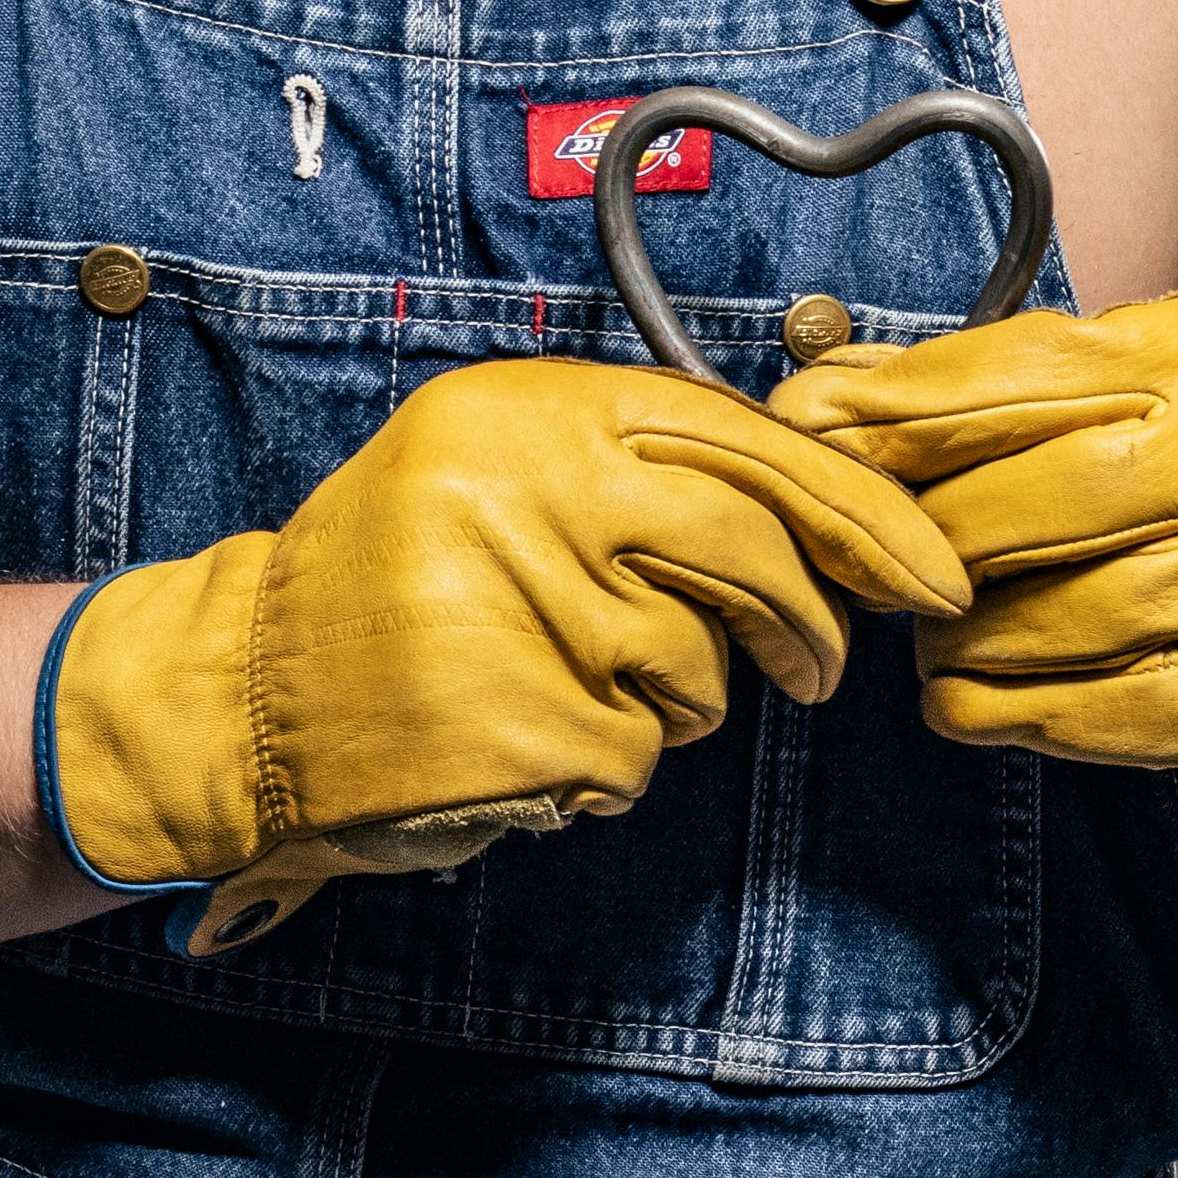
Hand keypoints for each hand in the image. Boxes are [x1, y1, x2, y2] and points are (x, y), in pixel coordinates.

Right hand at [42, 357, 968, 952]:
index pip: (742, 444)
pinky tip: (529, 742)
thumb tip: (830, 512)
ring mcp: (507, 607)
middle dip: (805, 624)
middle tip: (815, 669)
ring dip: (672, 702)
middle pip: (745, 552)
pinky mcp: (505, 723)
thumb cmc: (396, 583)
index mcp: (526, 408)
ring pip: (695, 670)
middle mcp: (515, 488)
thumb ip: (645, 470)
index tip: (933, 575)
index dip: (860, 515)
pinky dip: (603, 768)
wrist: (243, 695)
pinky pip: (630, 759)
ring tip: (578, 684)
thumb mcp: (505, 472)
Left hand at [768, 292, 1177, 799]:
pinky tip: (970, 697)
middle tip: (865, 550)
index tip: (800, 419)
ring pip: (1033, 622)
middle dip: (908, 536)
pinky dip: (1006, 711)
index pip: (1010, 377)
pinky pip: (1089, 717)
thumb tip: (846, 381)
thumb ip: (1035, 367)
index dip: (889, 406)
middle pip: (1004, 510)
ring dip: (948, 635)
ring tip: (929, 625)